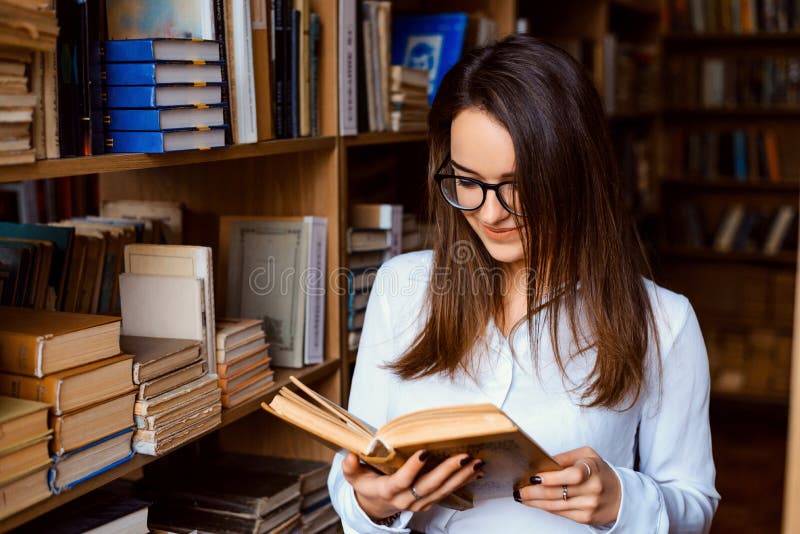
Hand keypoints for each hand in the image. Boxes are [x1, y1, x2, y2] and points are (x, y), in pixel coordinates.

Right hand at [341, 450, 484, 519]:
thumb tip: (351, 456)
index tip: (424, 452)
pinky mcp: (429, 502)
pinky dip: (463, 481)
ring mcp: (419, 503)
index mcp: (388, 490)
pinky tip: (475, 471)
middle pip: (429, 486)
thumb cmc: (367, 484)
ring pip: (442, 490)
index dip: (413, 468)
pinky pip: (448, 492)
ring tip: (476, 462)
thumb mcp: (354, 475)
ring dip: (461, 476)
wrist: (375, 504)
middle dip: (448, 471)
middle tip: (464, 456)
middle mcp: (406, 500)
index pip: (402, 480)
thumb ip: (351, 467)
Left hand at [515, 446, 620, 525]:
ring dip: (534, 502)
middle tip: (519, 489)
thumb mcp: (587, 455)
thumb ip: (565, 457)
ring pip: (555, 505)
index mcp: (592, 469)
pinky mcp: (585, 518)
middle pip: (557, 493)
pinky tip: (535, 502)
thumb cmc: (599, 471)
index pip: (572, 475)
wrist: (620, 496)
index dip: (551, 478)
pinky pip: (560, 513)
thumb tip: (543, 462)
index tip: (534, 477)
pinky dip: (545, 507)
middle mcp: (592, 489)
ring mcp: (589, 506)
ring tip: (521, 496)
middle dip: (533, 492)